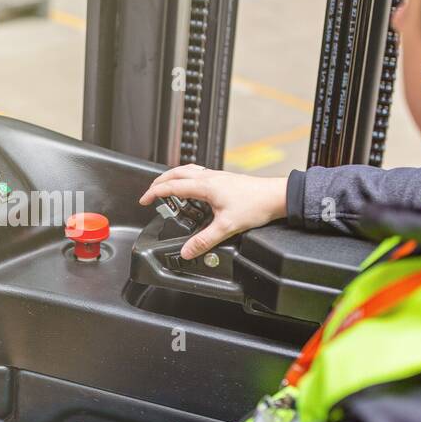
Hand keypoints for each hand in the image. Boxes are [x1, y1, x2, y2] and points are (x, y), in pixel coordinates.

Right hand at [139, 165, 287, 259]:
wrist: (276, 196)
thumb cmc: (256, 205)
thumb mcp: (227, 227)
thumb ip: (204, 241)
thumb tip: (187, 251)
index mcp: (205, 186)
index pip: (172, 186)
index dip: (154, 193)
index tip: (144, 201)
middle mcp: (209, 178)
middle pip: (176, 173)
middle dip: (159, 182)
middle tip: (150, 193)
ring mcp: (217, 177)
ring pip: (187, 171)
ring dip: (173, 177)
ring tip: (166, 188)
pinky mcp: (224, 180)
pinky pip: (199, 174)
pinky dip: (187, 178)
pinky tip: (192, 188)